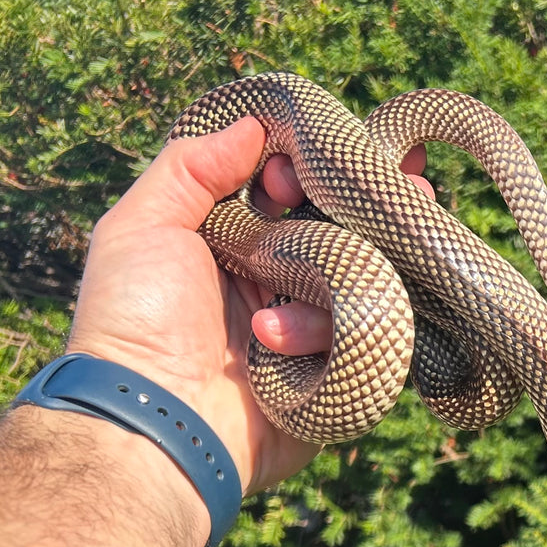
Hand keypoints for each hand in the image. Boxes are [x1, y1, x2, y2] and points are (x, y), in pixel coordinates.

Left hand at [67, 116, 432, 494]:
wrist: (159, 422)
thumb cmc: (138, 322)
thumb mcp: (142, 227)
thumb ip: (191, 166)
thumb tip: (252, 124)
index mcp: (234, 248)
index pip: (291, 195)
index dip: (308, 170)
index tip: (302, 163)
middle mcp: (278, 286)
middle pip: (344, 233)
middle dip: (369, 211)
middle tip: (408, 188)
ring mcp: (312, 334)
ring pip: (362, 283)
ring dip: (327, 284)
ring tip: (267, 321)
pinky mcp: (337, 377)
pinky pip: (366, 339)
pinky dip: (327, 335)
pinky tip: (276, 345)